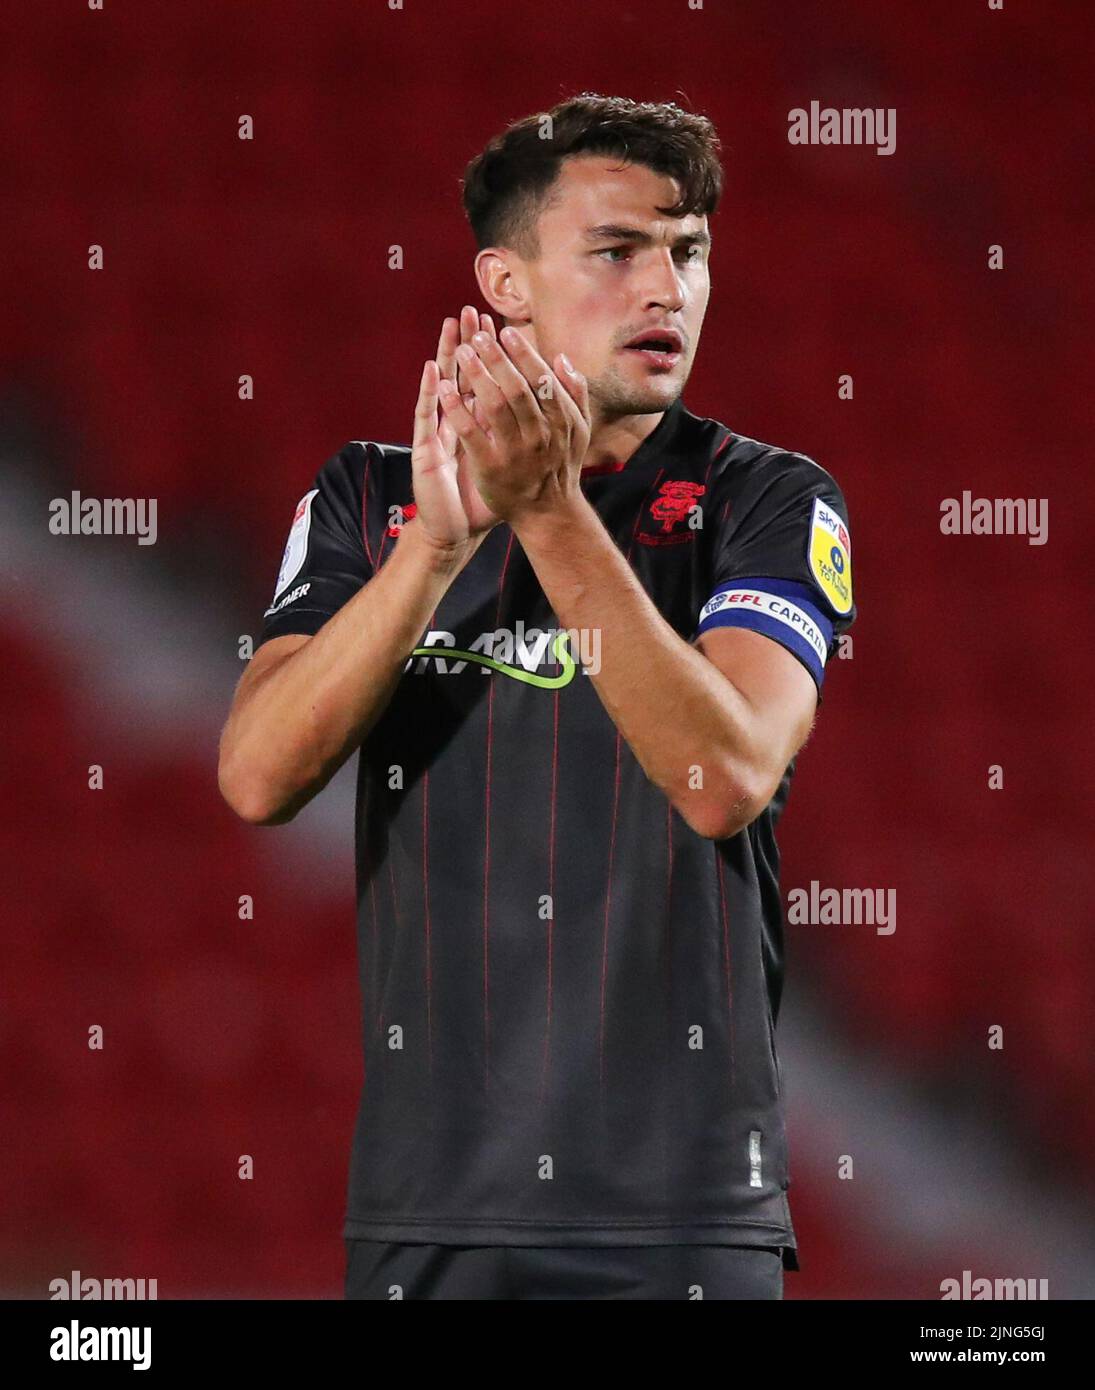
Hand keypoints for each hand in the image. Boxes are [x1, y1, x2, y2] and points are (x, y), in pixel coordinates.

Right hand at [411, 307, 503, 547]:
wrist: (453, 532)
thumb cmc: (484, 499)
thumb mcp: (508, 463)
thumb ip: (523, 437)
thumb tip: (545, 408)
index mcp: (477, 423)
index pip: (485, 379)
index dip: (491, 355)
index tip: (500, 325)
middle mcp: (455, 422)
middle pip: (462, 375)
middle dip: (469, 343)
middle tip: (473, 311)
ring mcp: (436, 433)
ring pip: (441, 387)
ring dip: (446, 355)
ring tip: (451, 325)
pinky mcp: (422, 450)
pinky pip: (426, 418)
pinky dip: (430, 393)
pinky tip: (433, 371)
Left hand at [437, 325, 591, 527]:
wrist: (548, 512)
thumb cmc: (560, 465)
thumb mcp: (579, 431)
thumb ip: (574, 394)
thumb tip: (561, 358)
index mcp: (561, 422)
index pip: (541, 380)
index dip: (524, 354)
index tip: (506, 333)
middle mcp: (540, 435)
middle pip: (516, 389)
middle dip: (497, 359)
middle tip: (478, 335)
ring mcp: (515, 453)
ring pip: (495, 407)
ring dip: (477, 375)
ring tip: (462, 351)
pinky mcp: (491, 468)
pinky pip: (472, 433)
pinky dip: (457, 409)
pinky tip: (443, 388)